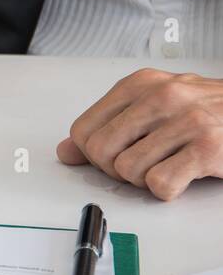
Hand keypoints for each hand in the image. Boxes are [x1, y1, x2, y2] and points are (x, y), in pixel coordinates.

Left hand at [57, 68, 222, 200]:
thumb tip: (66, 152)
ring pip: (127, 170)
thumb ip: (108, 126)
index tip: (116, 155)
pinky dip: (167, 190)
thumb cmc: (209, 114)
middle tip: (145, 165)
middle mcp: (161, 96)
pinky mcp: (208, 148)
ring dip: (145, 181)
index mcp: (140, 84)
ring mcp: (186, 120)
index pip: (83, 130)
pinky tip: (184, 176)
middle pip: (99, 152)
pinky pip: (159, 184)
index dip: (94, 154)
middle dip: (117, 170)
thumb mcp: (154, 108)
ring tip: (169, 166)